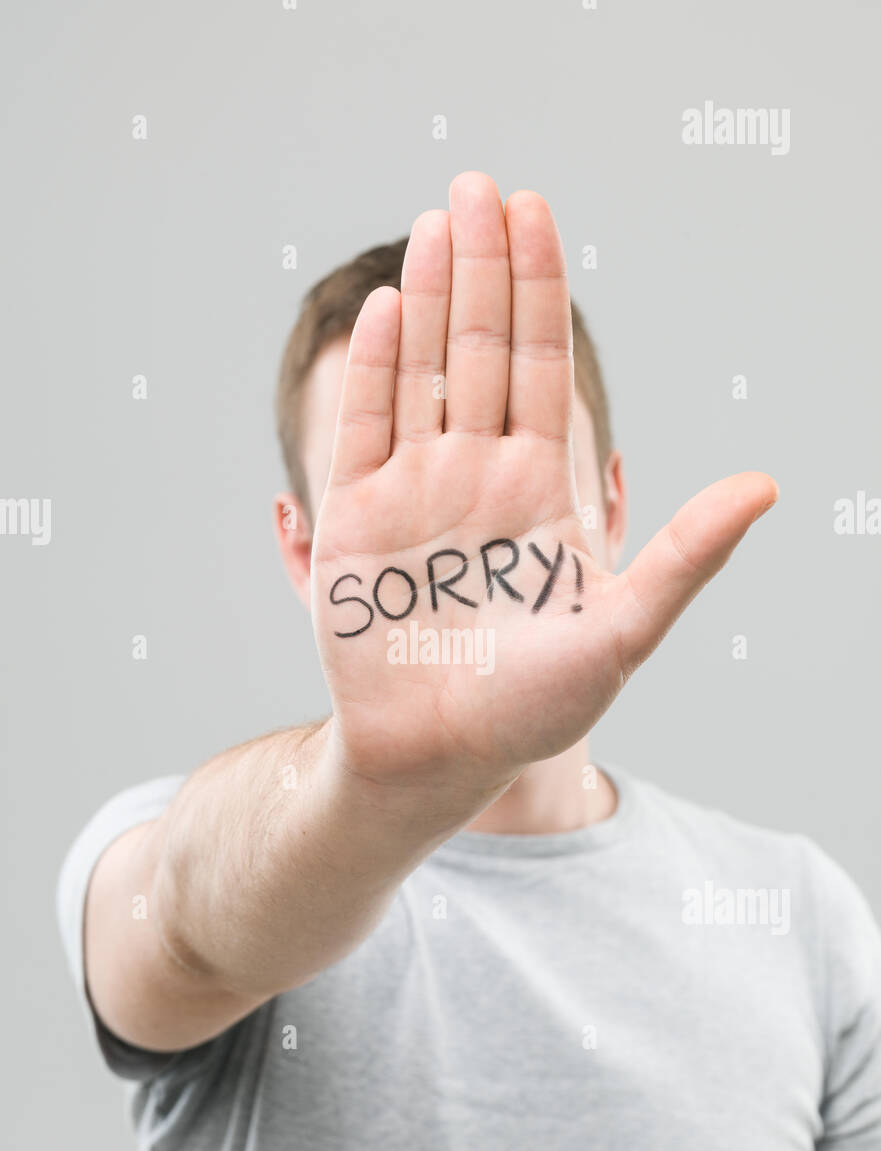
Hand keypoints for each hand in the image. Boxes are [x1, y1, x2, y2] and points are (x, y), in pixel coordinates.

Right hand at [312, 172, 776, 793]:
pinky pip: (364, 428)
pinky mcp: (355, 519)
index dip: (540, 289)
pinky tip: (387, 309)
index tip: (539, 211)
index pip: (540, 367)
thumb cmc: (535, 707)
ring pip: (423, 373)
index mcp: (540, 489)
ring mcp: (415, 491)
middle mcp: (477, 475)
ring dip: (429, 298)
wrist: (439, 757)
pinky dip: (374, 369)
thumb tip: (767, 485)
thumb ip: (685, 554)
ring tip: (437, 222)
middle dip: (482, 267)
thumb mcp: (624, 630)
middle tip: (479, 186)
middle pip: (479, 351)